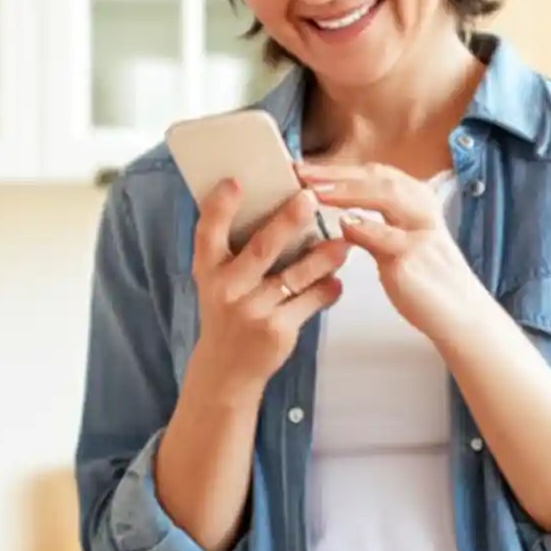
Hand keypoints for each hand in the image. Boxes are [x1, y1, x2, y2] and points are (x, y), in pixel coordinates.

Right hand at [188, 178, 351, 395]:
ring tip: (342, 243)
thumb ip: (236, 251)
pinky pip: (310, 302)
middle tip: (309, 198)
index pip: (208, 233)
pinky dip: (327, 290)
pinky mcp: (277, 330)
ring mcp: (252, 311)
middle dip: (287, 221)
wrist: (228, 368)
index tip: (235, 182)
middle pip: (261, 248)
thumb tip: (275, 204)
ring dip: (322, 256)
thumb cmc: (228, 313)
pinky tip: (337, 282)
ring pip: (295, 276)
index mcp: (209, 270)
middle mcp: (227, 289)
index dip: (219, 207)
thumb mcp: (218, 282)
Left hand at [297, 161, 487, 345]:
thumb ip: (374, 226)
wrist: (460, 315)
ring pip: (386, 197)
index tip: (306, 167)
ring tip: (314, 190)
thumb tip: (340, 214)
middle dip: (337, 173)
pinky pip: (389, 239)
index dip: (339, 168)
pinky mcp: (415, 261)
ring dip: (347, 191)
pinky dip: (366, 228)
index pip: (375, 174)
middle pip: (378, 179)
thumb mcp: (398, 245)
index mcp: (418, 201)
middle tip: (301, 172)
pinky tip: (343, 223)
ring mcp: (421, 233)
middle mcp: (422, 210)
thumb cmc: (426, 281)